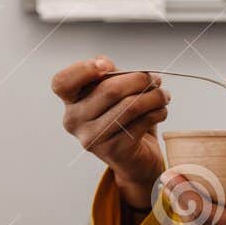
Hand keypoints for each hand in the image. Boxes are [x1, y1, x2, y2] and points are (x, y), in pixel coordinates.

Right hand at [52, 57, 169, 209]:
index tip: (106, 65)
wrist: (134, 159)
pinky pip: (141, 122)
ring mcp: (92, 138)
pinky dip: (158, 112)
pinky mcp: (113, 150)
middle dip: (140, 79)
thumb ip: (109, 75)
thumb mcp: (112, 90)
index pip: (62, 83)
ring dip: (154, 96)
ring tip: (164, 95)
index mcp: (70, 101)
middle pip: (109, 90)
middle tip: (155, 79)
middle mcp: (74, 120)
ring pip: (130, 106)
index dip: (83, 69)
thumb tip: (110, 66)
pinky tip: (161, 111)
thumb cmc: (123, 117)